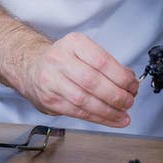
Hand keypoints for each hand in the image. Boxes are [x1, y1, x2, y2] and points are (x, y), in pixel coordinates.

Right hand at [19, 32, 138, 127]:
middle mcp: (60, 60)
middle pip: (93, 82)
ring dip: (109, 111)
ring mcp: (52, 81)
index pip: (101, 61)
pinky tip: (112, 119)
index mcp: (73, 43)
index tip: (132, 84)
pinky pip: (78, 113)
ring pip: (85, 100)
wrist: (30, 66)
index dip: (121, 76)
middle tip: (129, 100)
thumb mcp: (81, 50)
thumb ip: (103, 63)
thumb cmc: (61, 59)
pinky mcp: (50, 101)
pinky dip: (99, 118)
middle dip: (116, 95)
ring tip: (124, 113)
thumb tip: (129, 81)